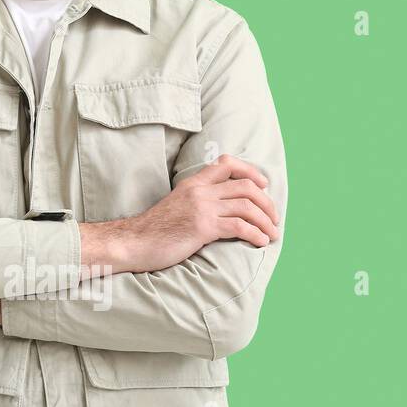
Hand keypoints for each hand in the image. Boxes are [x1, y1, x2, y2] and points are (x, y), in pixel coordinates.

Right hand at [84, 154, 282, 273]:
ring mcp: (201, 208)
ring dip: (266, 222)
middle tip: (273, 219)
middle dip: (267, 204)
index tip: (263, 186)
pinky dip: (256, 235)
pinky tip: (259, 243)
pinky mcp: (203, 227)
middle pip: (246, 187)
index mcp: (193, 183)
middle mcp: (199, 191)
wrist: (134, 242)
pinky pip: (239, 227)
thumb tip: (222, 208)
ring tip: (271, 234)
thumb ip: (197, 200)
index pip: (227, 164)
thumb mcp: (177, 205)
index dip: (251, 172)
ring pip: (248, 207)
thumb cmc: (154, 230)